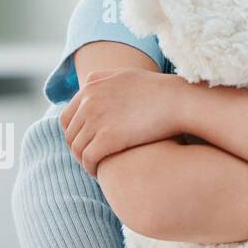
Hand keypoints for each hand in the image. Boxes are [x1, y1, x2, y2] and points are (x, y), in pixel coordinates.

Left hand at [61, 69, 190, 177]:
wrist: (179, 101)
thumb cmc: (159, 90)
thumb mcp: (126, 75)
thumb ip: (103, 79)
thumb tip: (89, 86)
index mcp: (91, 85)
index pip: (68, 116)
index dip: (74, 133)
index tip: (85, 142)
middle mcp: (89, 101)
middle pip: (71, 134)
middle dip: (79, 148)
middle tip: (91, 157)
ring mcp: (96, 119)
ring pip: (77, 148)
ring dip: (84, 160)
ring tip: (96, 166)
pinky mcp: (106, 139)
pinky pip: (88, 159)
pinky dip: (90, 168)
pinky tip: (99, 172)